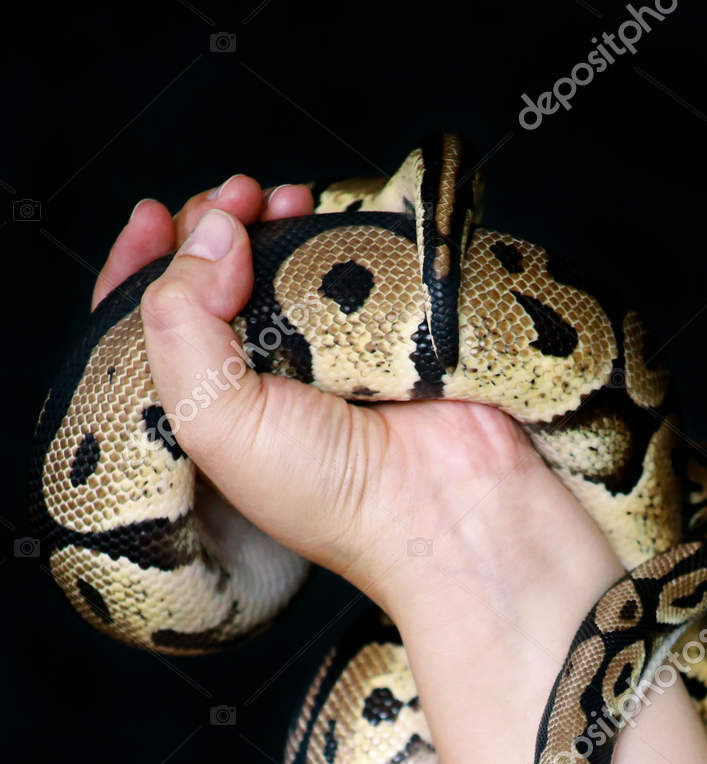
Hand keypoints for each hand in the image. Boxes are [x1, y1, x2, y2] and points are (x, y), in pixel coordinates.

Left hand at [94, 178, 619, 642]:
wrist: (447, 502)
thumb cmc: (330, 491)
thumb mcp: (214, 422)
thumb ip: (180, 321)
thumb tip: (212, 232)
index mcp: (215, 408)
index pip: (155, 324)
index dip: (144, 264)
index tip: (152, 219)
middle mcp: (267, 374)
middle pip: (215, 277)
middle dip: (210, 228)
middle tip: (226, 205)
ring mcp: (330, 347)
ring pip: (282, 258)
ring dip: (271, 217)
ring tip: (278, 201)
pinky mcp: (388, 323)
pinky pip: (351, 255)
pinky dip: (333, 224)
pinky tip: (322, 213)